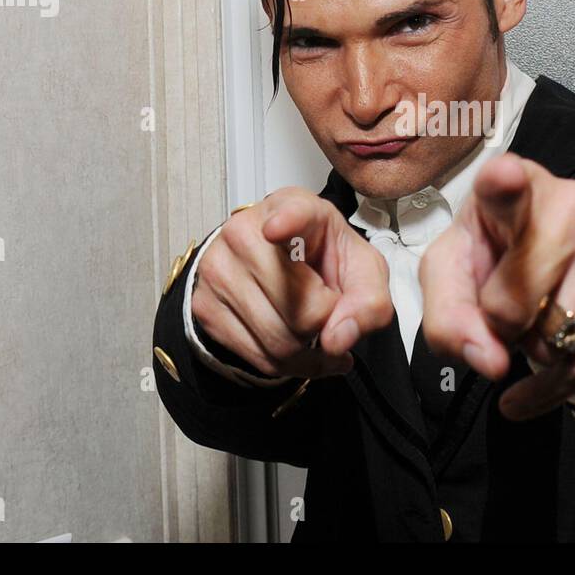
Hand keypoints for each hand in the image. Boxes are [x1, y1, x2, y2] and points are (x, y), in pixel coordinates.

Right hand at [191, 187, 393, 379]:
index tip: (277, 229)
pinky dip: (289, 365)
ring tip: (317, 332)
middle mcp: (247, 232)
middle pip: (300, 308)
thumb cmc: (324, 258)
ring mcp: (219, 268)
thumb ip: (370, 302)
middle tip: (331, 312)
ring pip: (278, 340)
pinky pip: (258, 357)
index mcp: (295, 208)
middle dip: (327, 324)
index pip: (290, 213)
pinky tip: (300, 349)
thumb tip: (337, 339)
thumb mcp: (364, 271)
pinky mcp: (204, 305)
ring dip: (310, 351)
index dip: (287, 222)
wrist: (281, 264)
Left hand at [419, 154, 574, 420]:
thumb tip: (493, 363)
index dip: (503, 182)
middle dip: (504, 325)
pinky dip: (560, 383)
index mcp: (509, 186)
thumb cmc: (491, 260)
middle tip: (506, 310)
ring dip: (536, 349)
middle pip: (521, 298)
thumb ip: (449, 319)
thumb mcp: (450, 280)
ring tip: (535, 321)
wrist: (554, 263)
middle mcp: (571, 201)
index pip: (505, 182)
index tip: (503, 177)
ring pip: (561, 335)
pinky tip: (546, 367)